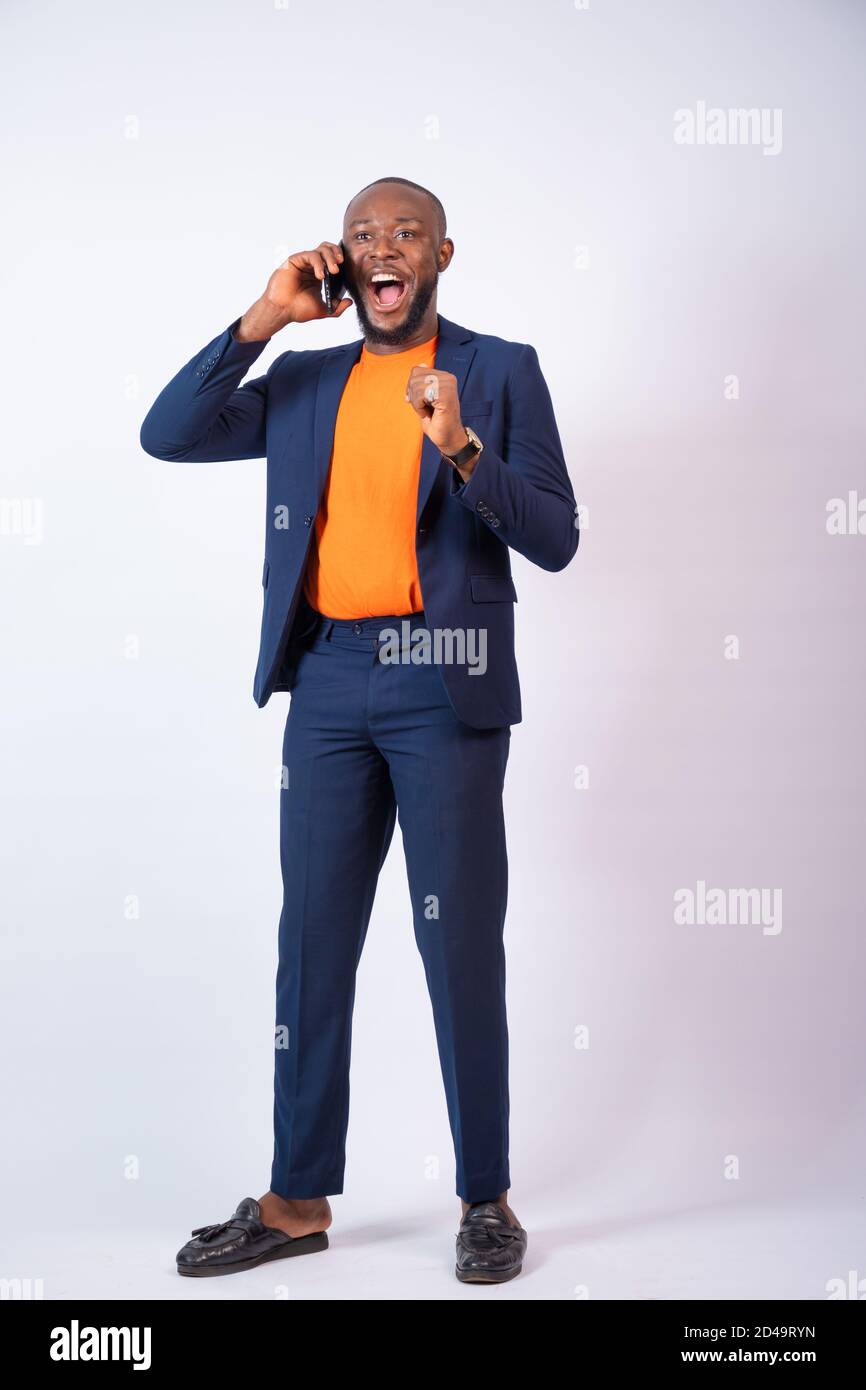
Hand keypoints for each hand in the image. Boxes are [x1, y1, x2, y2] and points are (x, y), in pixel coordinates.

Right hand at [234, 242, 352, 340]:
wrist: (282, 311)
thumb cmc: (298, 310)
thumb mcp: (323, 310)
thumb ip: (337, 308)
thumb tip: (349, 302)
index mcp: (319, 274)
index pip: (332, 259)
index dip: (339, 259)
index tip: (346, 267)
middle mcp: (312, 266)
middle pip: (327, 249)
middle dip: (336, 254)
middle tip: (340, 267)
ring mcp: (303, 262)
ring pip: (320, 249)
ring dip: (330, 257)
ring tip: (333, 271)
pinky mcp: (295, 260)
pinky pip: (310, 255)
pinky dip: (318, 263)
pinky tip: (320, 275)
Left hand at [405, 365, 468, 458]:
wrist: (447, 438)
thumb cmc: (436, 420)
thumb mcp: (425, 397)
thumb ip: (422, 382)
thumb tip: (421, 364)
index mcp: (444, 376)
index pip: (416, 370)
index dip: (411, 387)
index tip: (418, 401)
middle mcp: (448, 378)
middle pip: (414, 376)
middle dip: (413, 395)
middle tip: (425, 408)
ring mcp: (448, 386)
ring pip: (416, 386)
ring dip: (417, 403)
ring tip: (428, 411)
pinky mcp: (445, 395)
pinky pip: (420, 396)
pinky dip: (419, 408)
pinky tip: (429, 413)